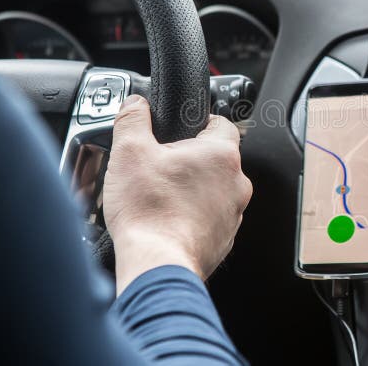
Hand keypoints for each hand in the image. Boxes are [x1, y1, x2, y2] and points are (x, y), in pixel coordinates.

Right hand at [103, 95, 252, 294]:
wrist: (157, 264)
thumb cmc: (149, 212)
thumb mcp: (129, 152)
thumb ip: (133, 119)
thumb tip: (135, 104)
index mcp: (221, 154)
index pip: (220, 123)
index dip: (198, 122)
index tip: (179, 130)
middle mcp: (237, 183)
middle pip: (215, 158)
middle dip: (190, 159)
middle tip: (161, 166)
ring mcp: (234, 213)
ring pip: (214, 189)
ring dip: (192, 189)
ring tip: (161, 196)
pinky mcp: (224, 238)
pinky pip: (210, 218)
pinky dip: (192, 216)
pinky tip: (168, 220)